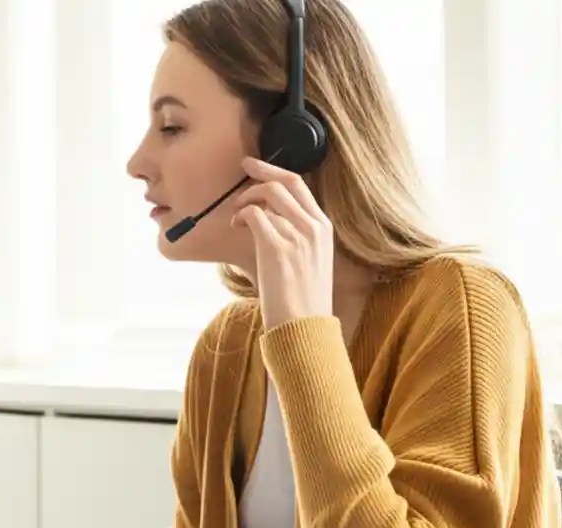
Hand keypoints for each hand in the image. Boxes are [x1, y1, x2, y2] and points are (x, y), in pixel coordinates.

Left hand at [231, 156, 333, 328]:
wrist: (304, 326)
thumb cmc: (302, 300)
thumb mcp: (310, 260)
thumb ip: (296, 235)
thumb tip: (268, 216)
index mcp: (324, 228)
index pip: (300, 186)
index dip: (275, 171)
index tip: (257, 167)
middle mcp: (313, 227)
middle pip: (285, 182)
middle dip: (261, 170)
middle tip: (244, 167)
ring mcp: (297, 235)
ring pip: (267, 196)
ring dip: (245, 201)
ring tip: (237, 217)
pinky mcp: (277, 247)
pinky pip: (255, 214)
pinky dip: (241, 215)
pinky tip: (237, 226)